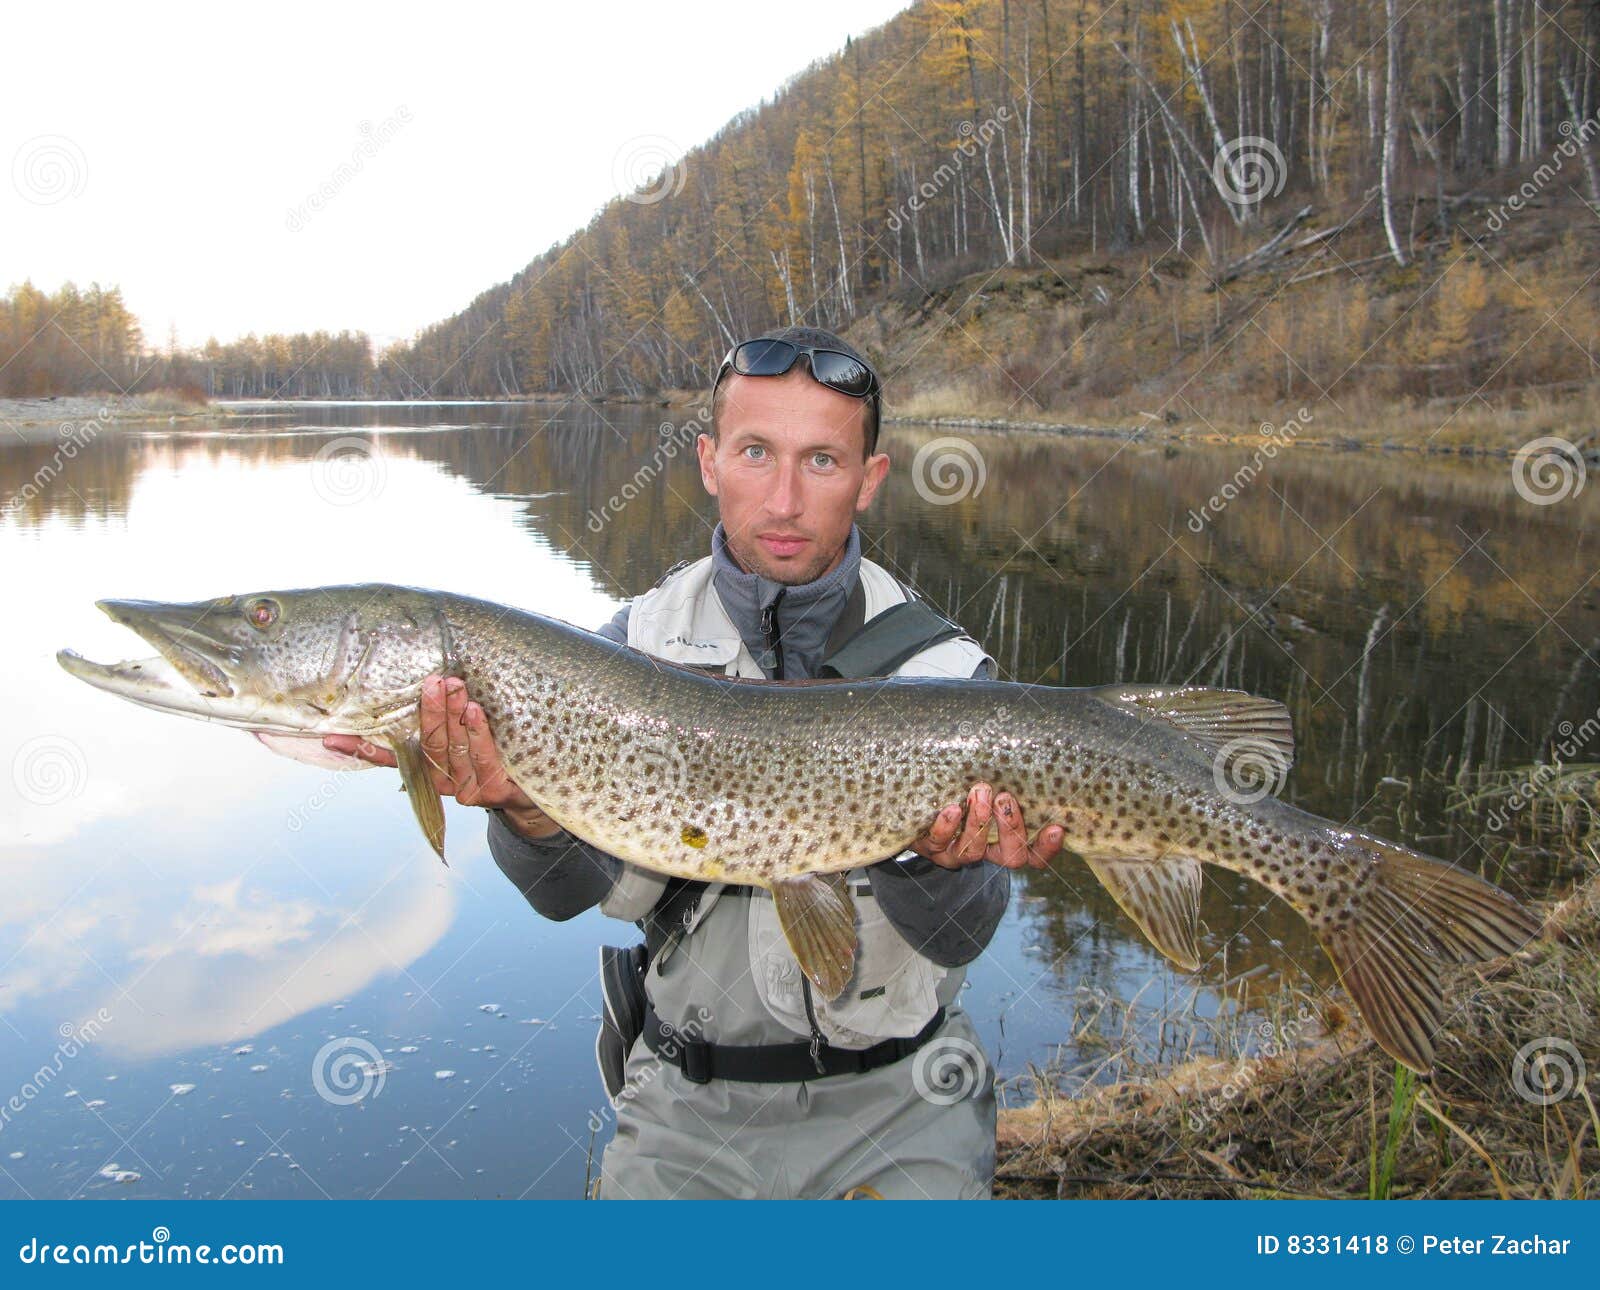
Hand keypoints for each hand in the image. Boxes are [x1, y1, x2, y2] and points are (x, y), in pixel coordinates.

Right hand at [322, 674, 562, 839]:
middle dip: (428, 711)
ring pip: (453, 748)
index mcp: (427, 771)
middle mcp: (443, 781)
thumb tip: (427, 679)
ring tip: (453, 685)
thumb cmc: (493, 755)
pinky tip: (476, 711)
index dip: (362, 747)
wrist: (533, 795)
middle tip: (429, 682)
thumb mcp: (465, 740)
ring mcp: (467, 788)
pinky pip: (483, 757)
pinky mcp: (493, 791)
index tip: (332, 735)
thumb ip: (445, 719)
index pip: (389, 758)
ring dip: (452, 714)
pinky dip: (478, 732)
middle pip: (427, 744)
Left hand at [909, 782, 1064, 870]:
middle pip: (1012, 857)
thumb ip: (1009, 775)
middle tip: (1005, 797)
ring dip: (979, 822)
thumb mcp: (993, 782)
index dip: (1048, 847)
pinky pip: (941, 842)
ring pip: (975, 852)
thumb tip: (1025, 742)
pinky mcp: (933, 848)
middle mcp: (987, 851)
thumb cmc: (966, 786)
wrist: (921, 802)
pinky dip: (947, 826)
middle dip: (1011, 827)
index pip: (1036, 853)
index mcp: (1008, 839)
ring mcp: (959, 852)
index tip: (1056, 827)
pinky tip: (951, 808)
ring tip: (978, 792)